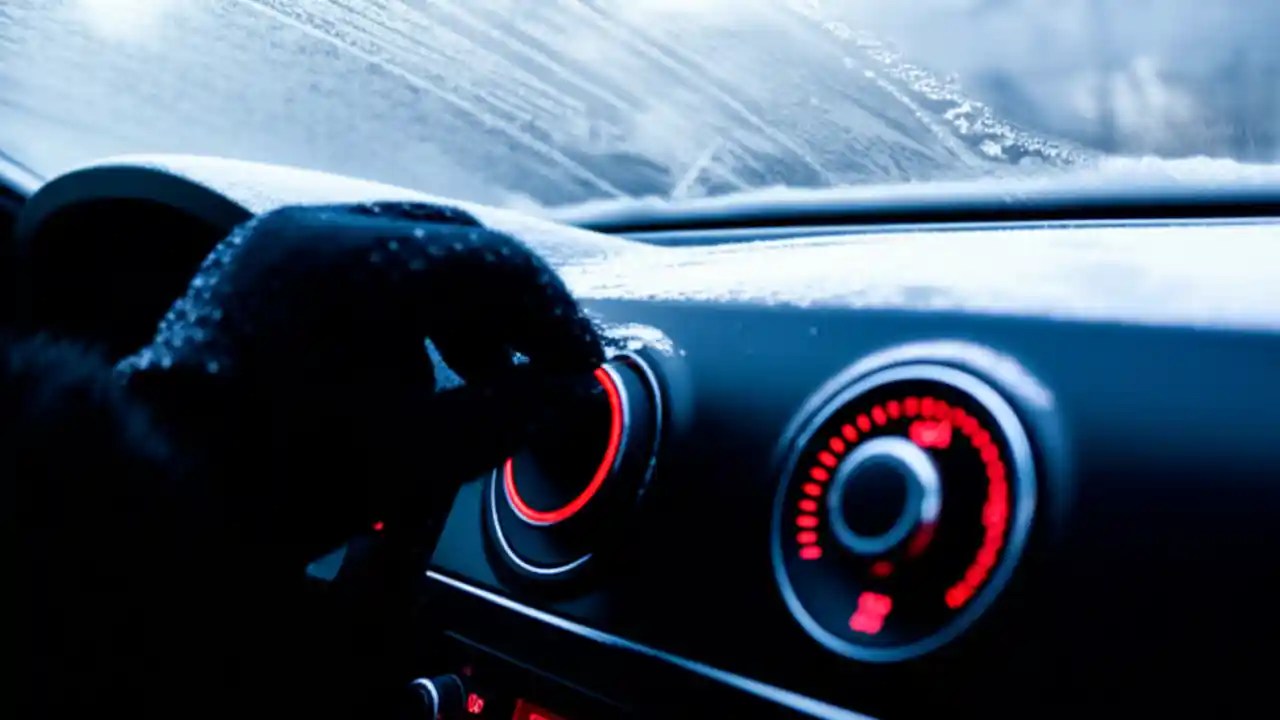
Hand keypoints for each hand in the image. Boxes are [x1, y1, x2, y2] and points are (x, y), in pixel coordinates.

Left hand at [118, 201, 603, 563]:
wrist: (151, 498)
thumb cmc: (271, 482)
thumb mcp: (413, 458)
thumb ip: (510, 414)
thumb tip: (569, 390)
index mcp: (352, 264)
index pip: (494, 262)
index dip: (553, 316)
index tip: (579, 364)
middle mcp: (309, 232)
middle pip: (452, 241)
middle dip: (509, 305)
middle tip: (543, 363)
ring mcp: (274, 244)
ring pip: (406, 246)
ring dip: (459, 304)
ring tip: (483, 369)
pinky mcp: (253, 269)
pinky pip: (357, 265)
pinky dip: (404, 307)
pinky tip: (413, 365)